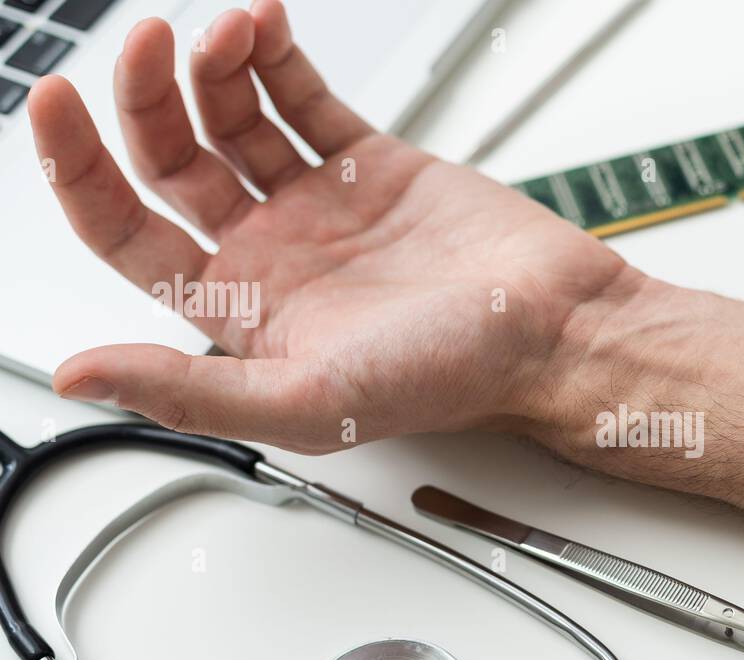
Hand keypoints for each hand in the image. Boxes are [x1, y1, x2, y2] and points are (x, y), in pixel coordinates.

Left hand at [32, 0, 628, 451]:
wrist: (554, 328)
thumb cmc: (451, 378)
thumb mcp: (308, 404)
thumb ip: (193, 393)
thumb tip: (82, 376)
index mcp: (243, 311)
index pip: (126, 233)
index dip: (77, 171)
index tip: (56, 105)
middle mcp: (272, 254)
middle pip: (170, 161)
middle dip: (143, 97)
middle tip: (146, 42)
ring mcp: (321, 205)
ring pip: (234, 118)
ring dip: (213, 66)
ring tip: (227, 31)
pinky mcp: (373, 166)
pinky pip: (307, 99)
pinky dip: (278, 56)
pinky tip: (265, 25)